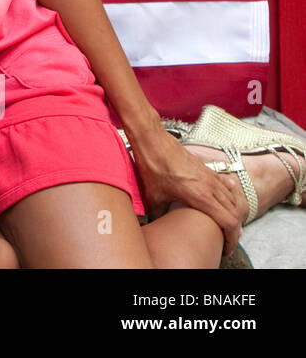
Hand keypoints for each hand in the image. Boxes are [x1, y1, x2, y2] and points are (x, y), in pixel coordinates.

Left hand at [130, 123, 242, 254]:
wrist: (152, 139)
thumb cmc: (152, 165)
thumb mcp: (152, 196)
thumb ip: (159, 214)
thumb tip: (157, 226)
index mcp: (201, 196)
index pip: (228, 222)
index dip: (231, 239)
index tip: (226, 248)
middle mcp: (211, 186)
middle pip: (234, 213)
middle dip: (233, 230)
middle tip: (225, 241)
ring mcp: (209, 175)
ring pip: (231, 198)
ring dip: (232, 212)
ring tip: (224, 223)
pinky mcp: (205, 168)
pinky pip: (223, 183)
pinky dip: (228, 193)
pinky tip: (228, 195)